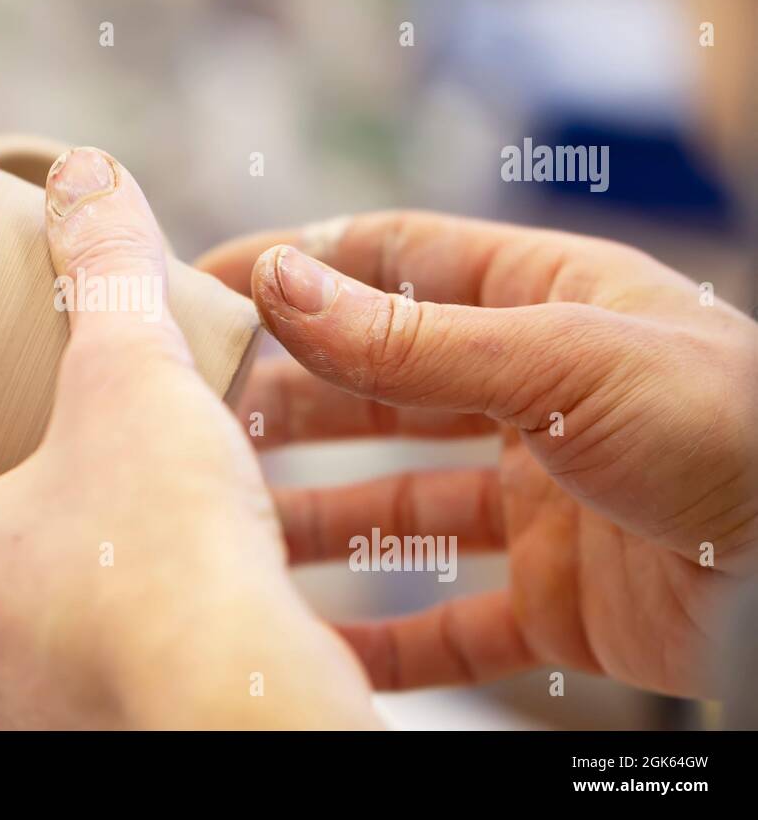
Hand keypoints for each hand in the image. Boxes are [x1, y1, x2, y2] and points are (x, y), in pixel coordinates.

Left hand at [0, 149, 379, 728]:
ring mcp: (33, 741)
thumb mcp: (129, 375)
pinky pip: (76, 729)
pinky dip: (97, 693)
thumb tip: (85, 173)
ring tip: (80, 607)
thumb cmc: (159, 539)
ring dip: (20, 672)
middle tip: (2, 573)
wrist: (246, 680)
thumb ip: (107, 270)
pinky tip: (153, 645)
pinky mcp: (107, 760)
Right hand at [198, 212, 756, 697]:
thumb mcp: (559, 361)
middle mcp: (537, 396)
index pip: (395, 262)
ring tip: (236, 532)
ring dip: (321, 524)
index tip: (207, 285)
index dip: (300, 267)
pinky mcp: (561, 598)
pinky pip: (454, 623)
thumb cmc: (729, 427)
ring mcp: (545, 499)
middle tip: (201, 419)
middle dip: (291, 404)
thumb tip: (279, 283)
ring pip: (402, 507)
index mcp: (547, 303)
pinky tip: (324, 643)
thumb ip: (410, 338)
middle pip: (381, 389)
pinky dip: (389, 640)